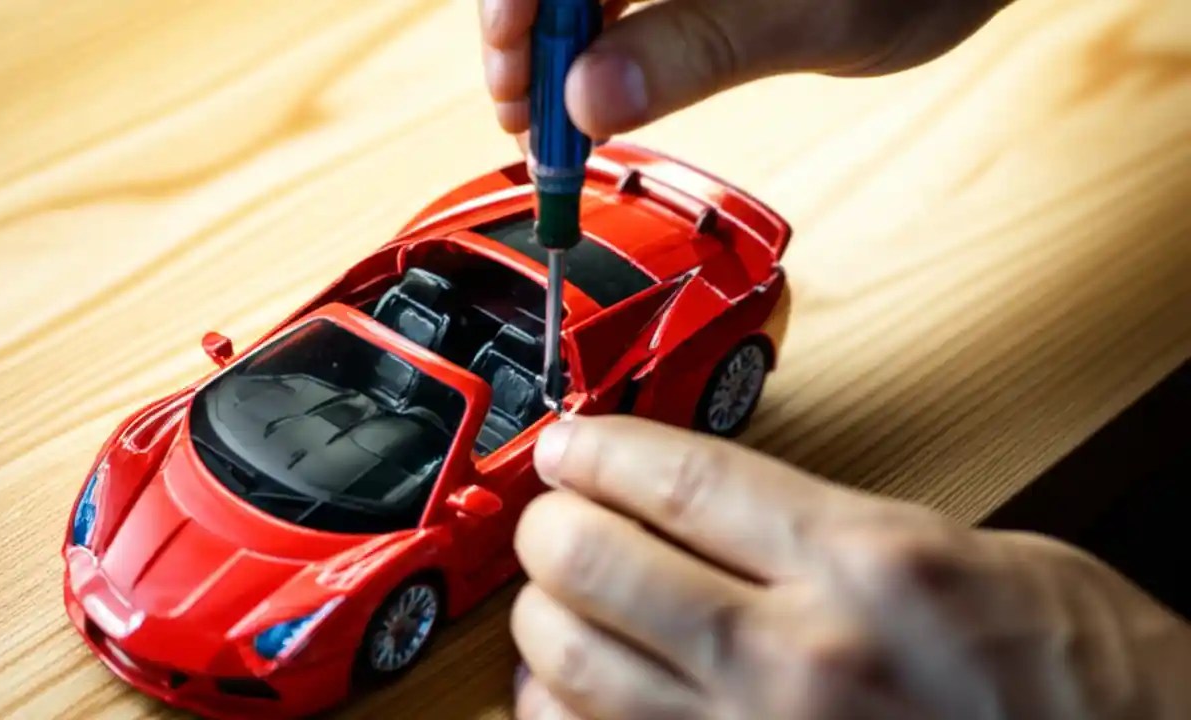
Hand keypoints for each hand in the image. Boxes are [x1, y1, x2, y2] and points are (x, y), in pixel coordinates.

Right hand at [480, 0, 1012, 138]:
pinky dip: (595, 31)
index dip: (511, 17)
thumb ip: (696, 51)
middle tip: (531, 120)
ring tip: (557, 116)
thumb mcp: (813, 18)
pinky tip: (597, 78)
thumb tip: (589, 99)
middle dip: (526, 38)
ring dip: (555, 41)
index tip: (516, 95)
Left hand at [511, 416, 1190, 718]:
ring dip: (544, 615)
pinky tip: (576, 684)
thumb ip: (823, 522)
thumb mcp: (962, 550)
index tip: (570, 443)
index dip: (598, 448)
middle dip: (549, 525)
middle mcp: (802, 656)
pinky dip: (559, 708)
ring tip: (560, 594)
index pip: (677, 477)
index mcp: (866, 563)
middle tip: (554, 512)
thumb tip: (700, 498)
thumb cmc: (1069, 675)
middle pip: (595, 560)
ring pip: (572, 662)